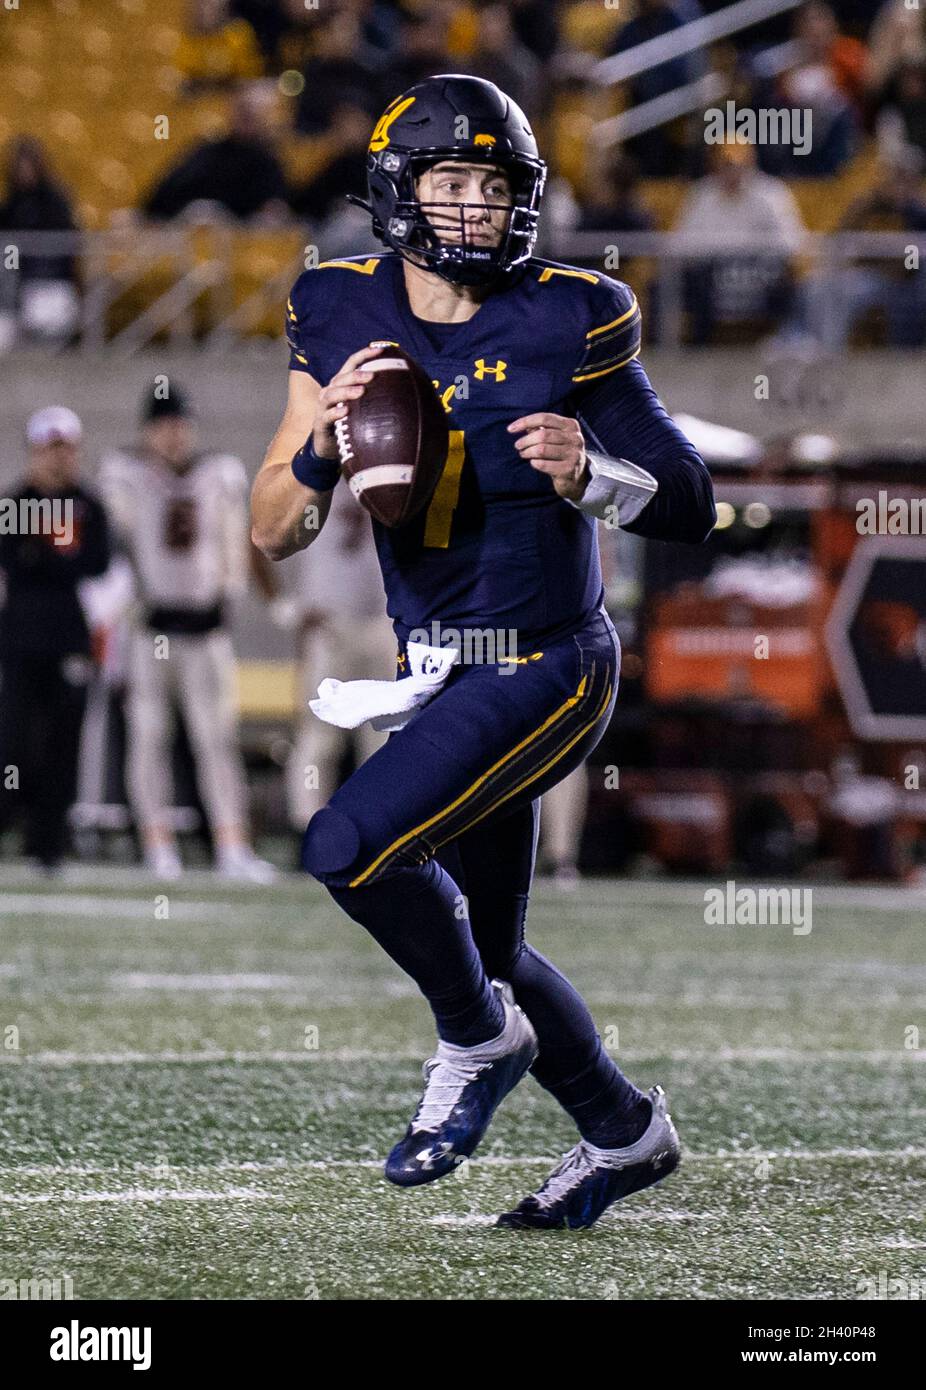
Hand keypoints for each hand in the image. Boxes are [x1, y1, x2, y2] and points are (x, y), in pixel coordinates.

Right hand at [312, 344, 380, 459]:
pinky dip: (336, 412)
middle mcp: (331, 391)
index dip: (364, 354)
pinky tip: (346, 411)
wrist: (328, 446)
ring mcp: (324, 407)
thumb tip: (405, 389)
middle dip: (357, 375)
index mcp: (342, 383)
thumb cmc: (349, 423)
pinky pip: (327, 416)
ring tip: (361, 392)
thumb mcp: (362, 407)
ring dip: (347, 391)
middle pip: (341, 378)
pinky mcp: (321, 423)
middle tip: (372, 376)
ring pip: (332, 394)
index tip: (381, 350)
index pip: (351, 363)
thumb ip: (375, 395)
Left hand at [508, 412, 589, 501]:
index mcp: (571, 425)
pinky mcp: (569, 469)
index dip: (525, 422)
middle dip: (525, 440)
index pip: (544, 418)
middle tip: (518, 446)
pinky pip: (543, 464)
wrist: (576, 477)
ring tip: (523, 454)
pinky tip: (533, 462)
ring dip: (528, 452)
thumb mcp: (554, 438)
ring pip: (542, 449)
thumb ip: (540, 429)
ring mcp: (574, 454)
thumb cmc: (560, 453)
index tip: (510, 429)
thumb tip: (522, 426)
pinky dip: (534, 463)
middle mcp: (575, 438)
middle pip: (543, 434)